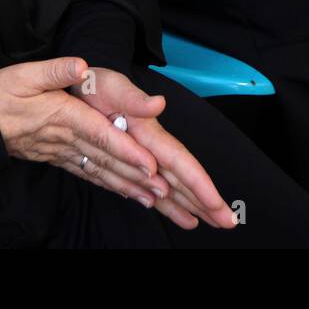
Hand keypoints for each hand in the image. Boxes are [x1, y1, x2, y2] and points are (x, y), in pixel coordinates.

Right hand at [0, 57, 166, 207]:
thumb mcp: (24, 74)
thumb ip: (55, 70)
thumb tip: (81, 65)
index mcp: (62, 115)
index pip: (100, 134)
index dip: (126, 150)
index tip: (150, 164)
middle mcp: (66, 138)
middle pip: (107, 159)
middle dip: (137, 176)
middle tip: (167, 192)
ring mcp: (62, 152)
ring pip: (100, 171)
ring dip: (128, 186)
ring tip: (156, 200)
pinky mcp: (58, 158)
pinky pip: (89, 174)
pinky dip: (110, 185)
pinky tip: (127, 193)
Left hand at [72, 68, 236, 229]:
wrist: (79, 87)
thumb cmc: (96, 86)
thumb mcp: (111, 87)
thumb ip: (134, 99)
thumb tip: (158, 104)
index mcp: (149, 131)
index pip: (180, 161)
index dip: (198, 183)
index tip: (216, 203)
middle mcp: (149, 148)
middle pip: (182, 178)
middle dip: (205, 200)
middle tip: (229, 222)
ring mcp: (141, 158)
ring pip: (171, 186)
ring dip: (192, 204)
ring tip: (214, 222)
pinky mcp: (129, 164)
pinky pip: (151, 189)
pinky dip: (168, 204)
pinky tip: (183, 216)